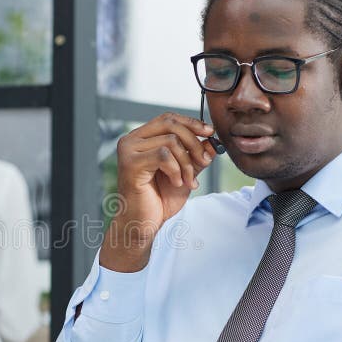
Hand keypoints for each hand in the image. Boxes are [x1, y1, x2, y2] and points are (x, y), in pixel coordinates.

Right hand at [101, 113, 215, 271]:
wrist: (144, 223)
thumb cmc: (159, 200)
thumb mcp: (184, 173)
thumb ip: (195, 156)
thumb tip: (212, 140)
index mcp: (141, 138)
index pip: (168, 118)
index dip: (191, 123)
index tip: (210, 132)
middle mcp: (131, 140)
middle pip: (170, 124)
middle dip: (194, 142)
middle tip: (205, 161)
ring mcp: (128, 151)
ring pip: (171, 141)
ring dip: (186, 163)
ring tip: (188, 182)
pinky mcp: (131, 164)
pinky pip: (164, 155)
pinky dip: (176, 170)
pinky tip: (176, 183)